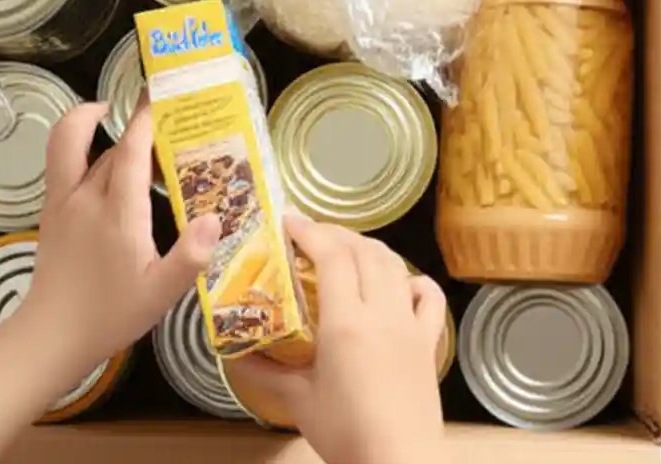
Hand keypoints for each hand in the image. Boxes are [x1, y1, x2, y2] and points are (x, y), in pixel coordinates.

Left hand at [13, 102, 220, 383]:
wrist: (51, 335)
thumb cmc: (111, 314)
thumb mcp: (161, 294)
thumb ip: (191, 256)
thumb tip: (216, 218)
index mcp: (118, 215)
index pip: (129, 152)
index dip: (144, 120)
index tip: (159, 97)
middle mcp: (85, 199)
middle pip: (98, 142)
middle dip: (119, 118)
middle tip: (147, 109)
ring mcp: (61, 203)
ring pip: (72, 147)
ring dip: (92, 127)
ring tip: (122, 126)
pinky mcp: (49, 212)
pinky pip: (61, 164)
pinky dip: (77, 146)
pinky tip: (101, 160)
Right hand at [226, 215, 447, 463]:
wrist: (399, 462)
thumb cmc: (346, 433)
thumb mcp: (298, 402)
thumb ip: (264, 373)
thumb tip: (232, 355)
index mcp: (346, 322)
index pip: (332, 256)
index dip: (310, 231)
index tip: (288, 221)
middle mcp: (382, 313)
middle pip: (364, 251)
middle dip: (336, 233)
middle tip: (310, 234)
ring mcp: (410, 325)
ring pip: (394, 265)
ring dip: (369, 248)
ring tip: (346, 249)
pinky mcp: (429, 342)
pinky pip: (428, 296)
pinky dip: (412, 279)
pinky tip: (398, 283)